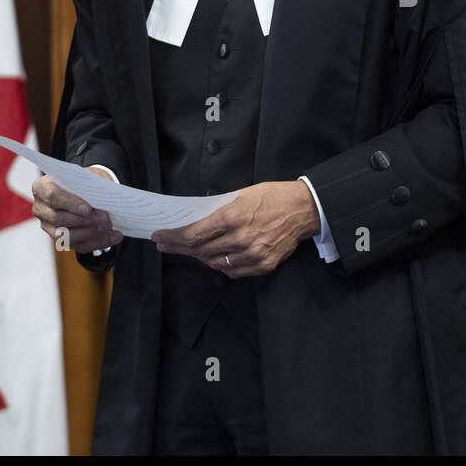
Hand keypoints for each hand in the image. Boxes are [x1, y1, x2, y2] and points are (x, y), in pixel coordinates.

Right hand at [31, 168, 123, 253]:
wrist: (88, 189)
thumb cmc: (85, 181)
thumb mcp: (89, 176)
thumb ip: (92, 185)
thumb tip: (104, 199)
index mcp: (42, 187)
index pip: (52, 196)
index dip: (70, 204)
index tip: (88, 209)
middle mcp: (41, 209)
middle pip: (58, 219)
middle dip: (84, 220)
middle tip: (105, 218)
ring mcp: (49, 227)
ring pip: (66, 236)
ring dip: (91, 233)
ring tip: (109, 226)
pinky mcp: (62, 240)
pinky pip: (78, 245)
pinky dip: (98, 242)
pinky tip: (114, 236)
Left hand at [152, 180, 318, 277]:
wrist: (304, 209)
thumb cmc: (273, 197)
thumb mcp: (242, 194)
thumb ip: (219, 211)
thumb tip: (196, 221)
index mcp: (233, 217)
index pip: (194, 233)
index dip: (174, 237)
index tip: (161, 237)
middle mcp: (241, 238)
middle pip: (200, 250)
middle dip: (180, 247)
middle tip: (166, 245)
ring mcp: (252, 254)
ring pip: (214, 262)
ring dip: (199, 256)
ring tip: (190, 250)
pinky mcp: (263, 265)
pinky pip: (233, 271)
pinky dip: (221, 265)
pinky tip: (214, 257)